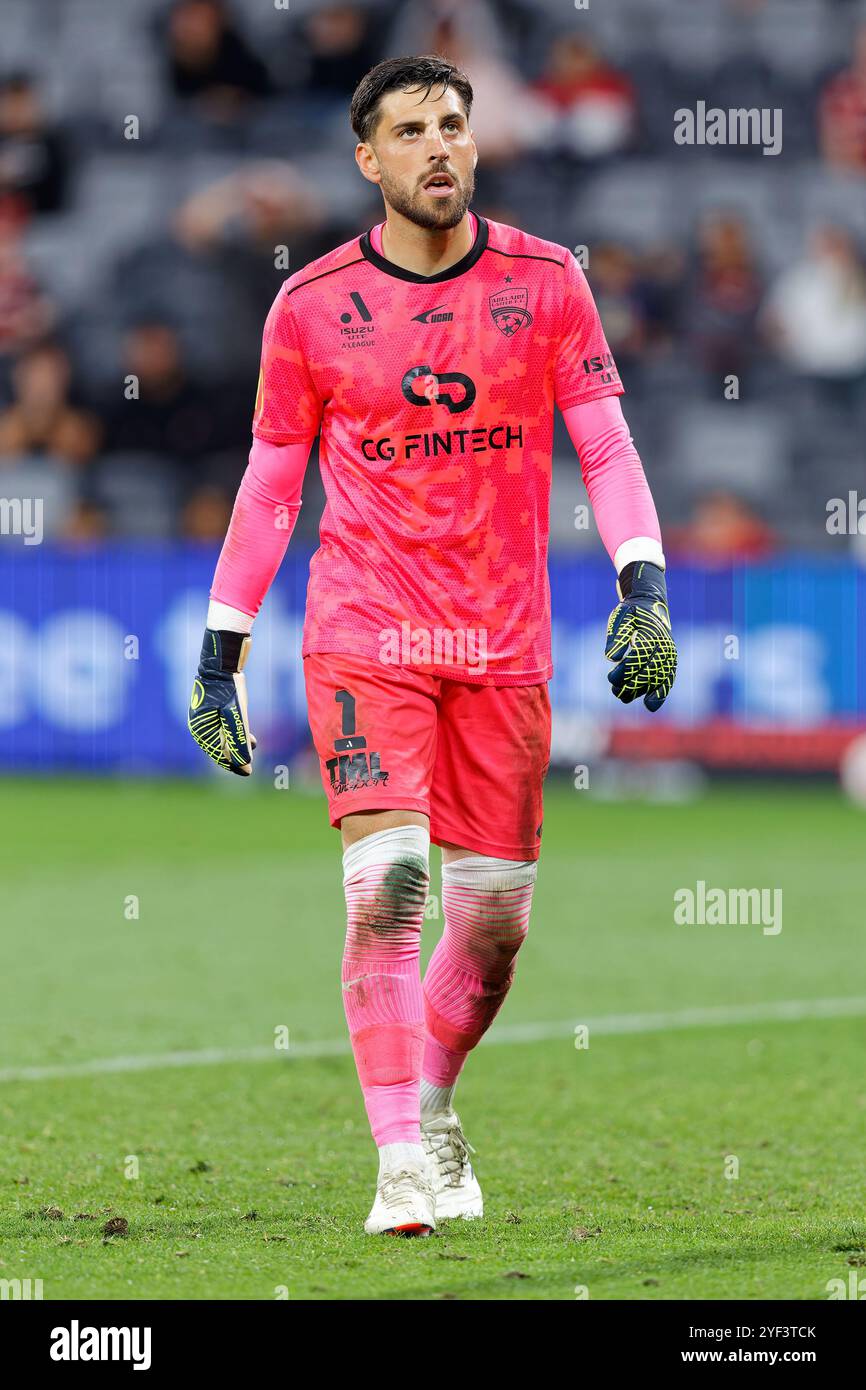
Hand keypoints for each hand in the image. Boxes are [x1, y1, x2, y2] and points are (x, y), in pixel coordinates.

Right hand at [188, 629, 255, 773]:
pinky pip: (222, 727)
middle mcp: (199, 725)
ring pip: (222, 738)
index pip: (217, 755)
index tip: (248, 773)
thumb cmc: (228, 688)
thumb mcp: (236, 716)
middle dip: (235, 757)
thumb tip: (245, 766)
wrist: (222, 661)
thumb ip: (239, 741)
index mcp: (201, 730)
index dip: (234, 765)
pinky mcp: (212, 708)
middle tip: (249, 769)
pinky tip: (250, 737)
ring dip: (236, 746)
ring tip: (251, 751)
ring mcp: (205, 716)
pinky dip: (235, 733)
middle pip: (218, 748)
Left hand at [605, 561, 676, 711]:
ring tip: (622, 696)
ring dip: (641, 690)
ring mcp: (669, 656)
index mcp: (651, 632)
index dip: (626, 669)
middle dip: (631, 682)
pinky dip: (661, 693)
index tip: (610, 677)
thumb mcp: (620, 618)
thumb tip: (611, 658)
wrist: (650, 607)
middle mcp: (664, 646)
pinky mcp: (670, 663)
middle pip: (650, 669)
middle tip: (614, 690)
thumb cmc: (632, 614)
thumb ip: (616, 636)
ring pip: (658, 678)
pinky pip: (668, 680)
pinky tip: (650, 705)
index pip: (639, 654)